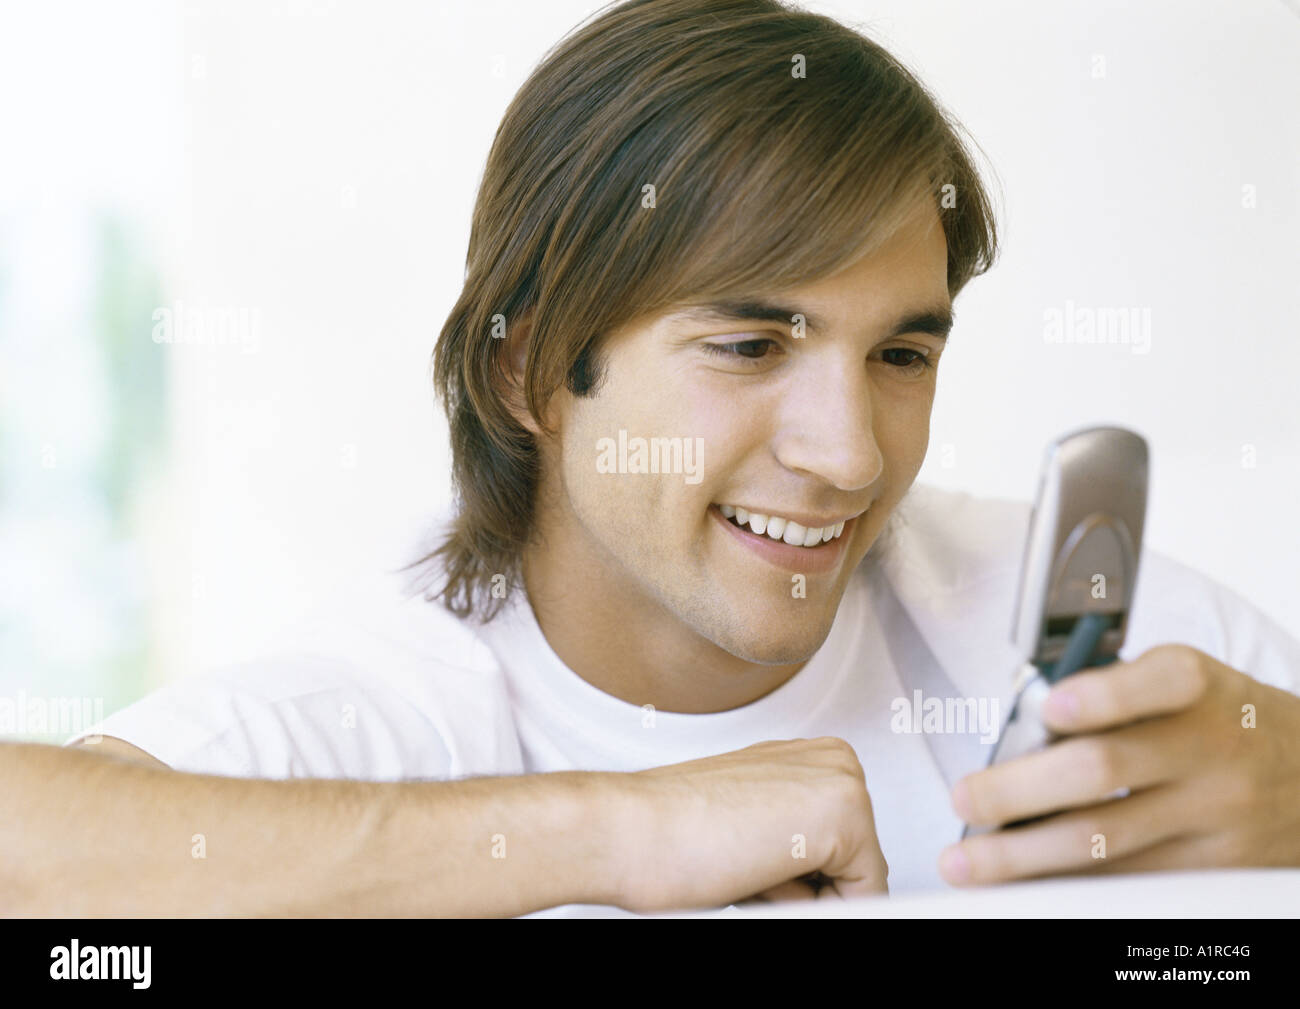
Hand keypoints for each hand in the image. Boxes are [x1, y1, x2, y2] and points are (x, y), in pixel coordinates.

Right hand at [613, 737, 888, 911]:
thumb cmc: (666, 834)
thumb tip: (822, 879)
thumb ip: (792, 836)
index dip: (793, 878)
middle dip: (803, 886)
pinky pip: (866, 899)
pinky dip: (811, 908)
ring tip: (746, 865)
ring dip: (800, 894)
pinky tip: (761, 873)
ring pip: (855, 883)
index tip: (749, 861)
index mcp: (810, 758)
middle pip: (852, 865)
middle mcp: (833, 761)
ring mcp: (842, 783)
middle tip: (742, 863)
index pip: (840, 851)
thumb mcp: (751, 828)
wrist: (627, 830)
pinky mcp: (846, 815)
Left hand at [940, 643, 1299, 884]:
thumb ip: (1113, 693)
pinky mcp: (1213, 869)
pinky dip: (1064, 882)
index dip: (1102, 695)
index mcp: (1196, 686)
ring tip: (966, 860)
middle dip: (1019, 788)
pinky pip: (1126, 881)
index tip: (1050, 708)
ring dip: (1022, 854)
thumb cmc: (1214, 718)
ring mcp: (1214, 815)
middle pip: (1103, 770)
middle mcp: (1209, 749)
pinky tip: (1021, 882)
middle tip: (965, 798)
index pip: (1157, 683)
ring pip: (1104, 841)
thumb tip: (1019, 728)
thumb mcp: (1183, 685)